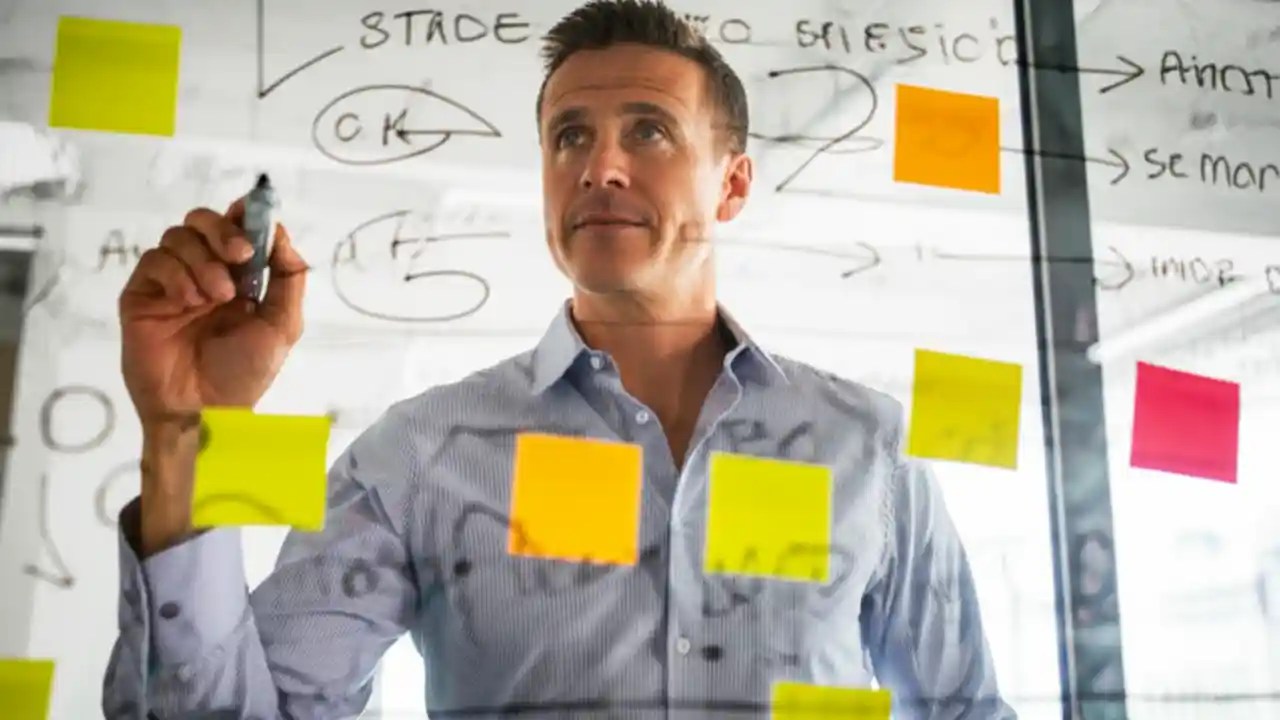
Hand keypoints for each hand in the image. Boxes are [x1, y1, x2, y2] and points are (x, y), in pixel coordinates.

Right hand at [119, 198, 308, 426]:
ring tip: (217, 297)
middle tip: (239, 255)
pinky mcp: (142, 295)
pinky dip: (176, 274)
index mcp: (238, 277)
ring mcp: (171, 282)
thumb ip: (288, 278)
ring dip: (203, 261)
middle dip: (222, 230)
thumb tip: (280, 232)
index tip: (254, 211)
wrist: (204, 409)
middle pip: (202, 220)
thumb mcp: (282, 325)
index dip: (244, 214)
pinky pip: (154, 261)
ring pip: (178, 236)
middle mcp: (204, 273)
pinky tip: (189, 301)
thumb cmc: (244, 373)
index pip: (235, 227)